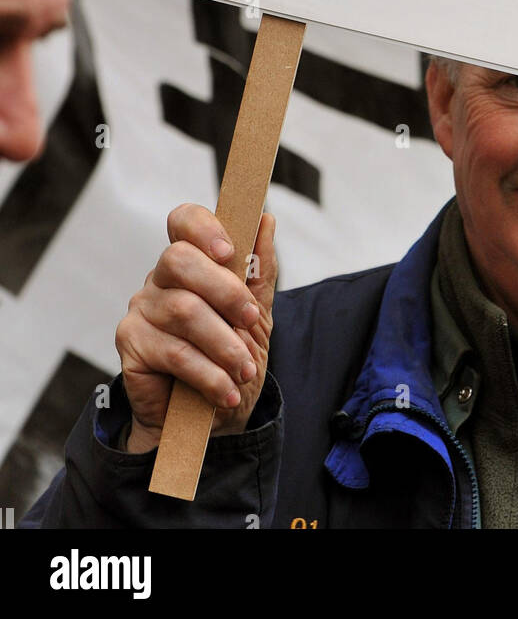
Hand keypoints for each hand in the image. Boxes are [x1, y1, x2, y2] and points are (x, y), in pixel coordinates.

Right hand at [114, 204, 276, 452]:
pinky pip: (174, 352)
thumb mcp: (254, 315)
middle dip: (224, 290)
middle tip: (250, 321)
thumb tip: (266, 220)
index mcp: (190, 261)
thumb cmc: (230, 356)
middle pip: (179, 260)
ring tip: (244, 371)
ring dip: (224, 344)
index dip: (204, 228)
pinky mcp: (130, 345)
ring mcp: (140, 309)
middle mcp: (159, 279)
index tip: (229, 251)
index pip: (184, 220)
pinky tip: (225, 391)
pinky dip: (209, 373)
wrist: (210, 417)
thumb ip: (259, 269)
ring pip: (184, 311)